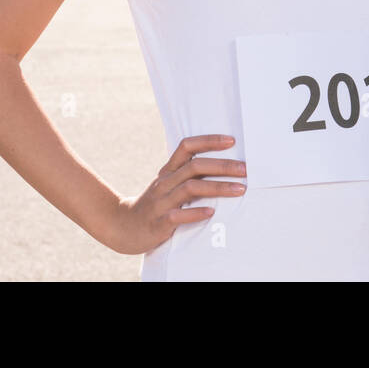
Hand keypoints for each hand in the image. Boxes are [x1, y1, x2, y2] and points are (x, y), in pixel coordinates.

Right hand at [103, 134, 247, 254]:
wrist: (123, 226)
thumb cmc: (155, 204)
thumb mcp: (168, 185)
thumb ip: (189, 175)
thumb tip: (225, 167)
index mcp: (168, 170)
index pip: (187, 146)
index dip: (209, 141)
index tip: (232, 141)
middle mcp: (165, 182)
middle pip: (195, 166)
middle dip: (223, 166)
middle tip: (245, 169)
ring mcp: (161, 202)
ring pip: (190, 188)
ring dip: (218, 187)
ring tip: (240, 189)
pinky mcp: (159, 222)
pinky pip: (177, 216)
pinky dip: (195, 212)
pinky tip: (211, 212)